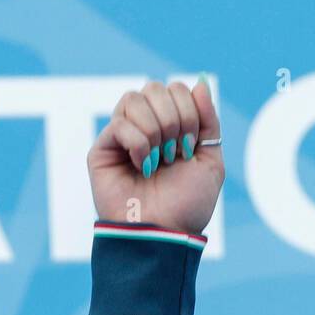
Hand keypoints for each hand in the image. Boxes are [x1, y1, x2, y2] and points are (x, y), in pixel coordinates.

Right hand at [88, 77, 224, 237]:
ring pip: (134, 98)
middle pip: (155, 87)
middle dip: (174, 119)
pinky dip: (138, 143)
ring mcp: (123, 136)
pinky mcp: (103, 149)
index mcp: (171, 127)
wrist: (165, 232)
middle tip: (175, 153)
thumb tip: (201, 82)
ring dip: (155, 130)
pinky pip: (120, 122)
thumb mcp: (211, 162)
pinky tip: (142, 166)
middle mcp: (146, 127)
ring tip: (158, 160)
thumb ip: (209, 121)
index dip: (189, 112)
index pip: (176, 89)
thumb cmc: (187, 205)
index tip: (191, 149)